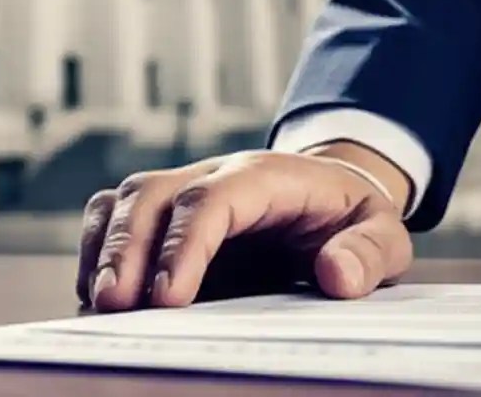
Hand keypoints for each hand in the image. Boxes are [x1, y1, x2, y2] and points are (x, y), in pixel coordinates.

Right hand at [76, 145, 413, 311]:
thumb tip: (336, 275)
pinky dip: (97, 250)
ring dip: (104, 248)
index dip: (184, 245)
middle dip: (126, 248)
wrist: (333, 192)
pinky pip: (114, 217)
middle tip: (114, 305)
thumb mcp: (383, 232)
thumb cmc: (351, 217)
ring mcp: (184, 190)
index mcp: (265, 176)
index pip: (211, 199)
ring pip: (124, 201)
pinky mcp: (165, 215)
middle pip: (152, 194)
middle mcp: (214, 175)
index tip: (169, 298)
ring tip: (98, 303)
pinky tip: (97, 293)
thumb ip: (368, 252)